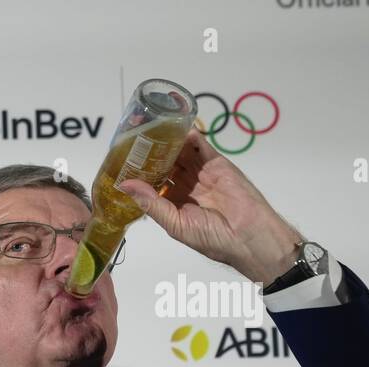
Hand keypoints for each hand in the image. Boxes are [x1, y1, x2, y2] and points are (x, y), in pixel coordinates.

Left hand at [117, 127, 303, 283]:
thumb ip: (151, 203)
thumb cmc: (210, 236)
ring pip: (179, 154)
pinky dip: (189, 136)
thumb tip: (125, 185)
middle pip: (163, 165)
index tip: (120, 163)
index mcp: (172, 203)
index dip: (138, 174)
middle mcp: (184, 186)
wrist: (248, 234)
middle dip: (149, 155)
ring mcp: (200, 173)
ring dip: (166, 143)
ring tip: (148, 130)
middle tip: (132, 141)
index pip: (151, 184)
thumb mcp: (175, 223)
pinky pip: (200, 146)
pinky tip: (175, 128)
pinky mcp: (216, 163)